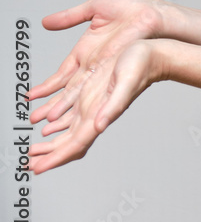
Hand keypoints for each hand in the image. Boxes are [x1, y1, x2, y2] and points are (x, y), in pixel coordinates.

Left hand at [27, 40, 163, 174]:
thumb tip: (100, 125)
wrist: (149, 54)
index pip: (75, 144)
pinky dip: (54, 121)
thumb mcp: (127, 83)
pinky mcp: (89, 92)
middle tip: (29, 163)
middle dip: (48, 155)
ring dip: (50, 143)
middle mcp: (94, 112)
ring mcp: (91, 103)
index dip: (56, 158)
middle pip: (68, 142)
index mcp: (101, 114)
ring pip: (66, 130)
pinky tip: (46, 123)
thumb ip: (114, 105)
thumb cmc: (142, 66)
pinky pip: (67, 112)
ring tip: (33, 150)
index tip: (38, 167)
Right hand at [28, 0, 163, 126]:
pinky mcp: (114, 73)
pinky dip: (85, 106)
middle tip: (35, 118)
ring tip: (48, 124)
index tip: (33, 95)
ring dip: (63, 110)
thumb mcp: (94, 9)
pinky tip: (77, 118)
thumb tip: (47, 21)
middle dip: (51, 105)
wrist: (151, 13)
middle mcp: (93, 64)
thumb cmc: (130, 8)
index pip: (62, 73)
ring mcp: (103, 70)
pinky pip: (96, 93)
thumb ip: (70, 17)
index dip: (48, 85)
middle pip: (67, 89)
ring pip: (78, 95)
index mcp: (86, 50)